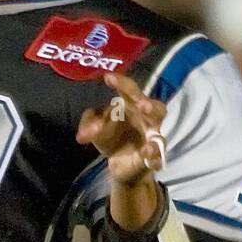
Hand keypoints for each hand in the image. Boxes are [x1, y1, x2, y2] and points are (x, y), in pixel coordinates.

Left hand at [76, 72, 166, 187]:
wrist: (119, 163)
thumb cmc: (110, 135)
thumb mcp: (94, 127)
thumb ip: (88, 125)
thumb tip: (82, 135)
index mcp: (132, 106)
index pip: (130, 90)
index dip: (121, 83)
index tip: (108, 77)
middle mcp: (146, 119)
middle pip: (154, 107)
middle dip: (147, 104)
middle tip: (140, 104)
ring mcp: (152, 138)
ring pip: (159, 132)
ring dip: (153, 135)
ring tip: (146, 129)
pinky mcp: (152, 157)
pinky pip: (157, 155)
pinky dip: (153, 153)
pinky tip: (146, 152)